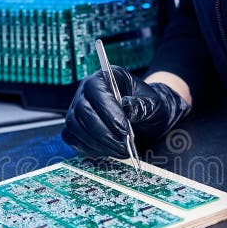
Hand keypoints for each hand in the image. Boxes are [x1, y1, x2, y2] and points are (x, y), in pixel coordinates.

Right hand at [62, 66, 189, 157]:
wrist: (144, 119)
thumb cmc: (147, 107)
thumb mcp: (153, 103)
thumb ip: (142, 105)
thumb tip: (128, 108)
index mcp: (104, 77)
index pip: (96, 90)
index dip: (108, 111)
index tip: (125, 130)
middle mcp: (85, 91)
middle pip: (83, 111)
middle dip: (104, 133)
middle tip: (124, 146)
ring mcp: (77, 110)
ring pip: (76, 127)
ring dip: (99, 143)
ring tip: (121, 150)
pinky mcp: (74, 128)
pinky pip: (73, 139)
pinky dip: (90, 148)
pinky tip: (109, 150)